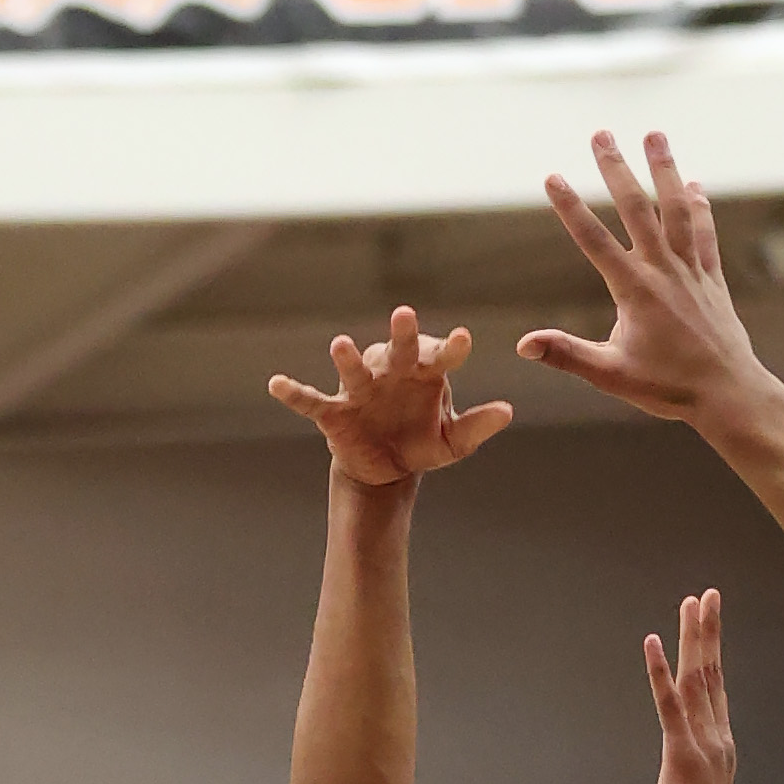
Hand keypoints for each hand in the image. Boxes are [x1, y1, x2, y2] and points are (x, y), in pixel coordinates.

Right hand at [268, 310, 512, 490]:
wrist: (388, 468)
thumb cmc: (423, 442)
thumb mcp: (455, 441)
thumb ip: (478, 425)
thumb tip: (507, 411)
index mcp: (424, 374)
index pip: (440, 355)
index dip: (451, 348)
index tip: (463, 340)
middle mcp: (391, 373)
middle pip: (396, 348)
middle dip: (401, 333)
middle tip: (404, 314)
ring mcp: (360, 390)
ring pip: (353, 369)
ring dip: (347, 357)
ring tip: (341, 345)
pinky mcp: (334, 412)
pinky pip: (311, 400)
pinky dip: (293, 392)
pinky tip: (276, 384)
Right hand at [518, 132, 770, 428]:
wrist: (729, 394)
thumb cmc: (669, 388)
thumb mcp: (612, 375)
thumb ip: (568, 354)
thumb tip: (523, 345)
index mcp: (635, 290)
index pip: (594, 240)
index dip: (571, 207)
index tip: (552, 176)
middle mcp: (664, 271)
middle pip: (637, 208)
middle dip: (616, 169)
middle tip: (600, 133)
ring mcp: (691, 270)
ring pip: (677, 209)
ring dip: (664, 170)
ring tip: (654, 134)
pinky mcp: (712, 279)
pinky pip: (705, 233)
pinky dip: (700, 207)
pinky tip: (695, 185)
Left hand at [643, 588, 737, 783]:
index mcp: (721, 750)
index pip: (715, 692)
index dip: (712, 653)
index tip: (708, 621)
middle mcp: (718, 741)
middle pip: (713, 675)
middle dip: (709, 632)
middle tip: (708, 594)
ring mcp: (702, 746)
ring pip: (698, 680)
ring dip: (693, 638)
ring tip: (691, 602)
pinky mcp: (681, 756)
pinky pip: (668, 705)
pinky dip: (659, 671)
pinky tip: (652, 641)